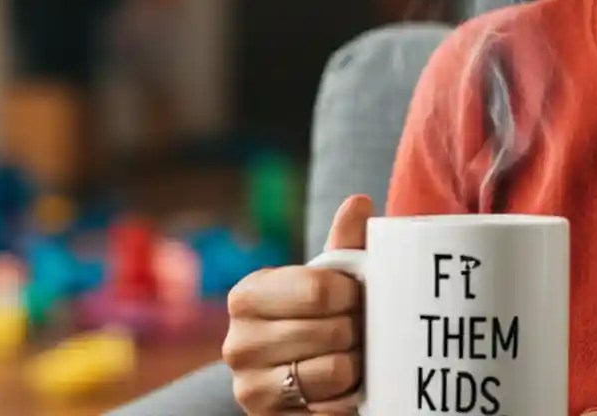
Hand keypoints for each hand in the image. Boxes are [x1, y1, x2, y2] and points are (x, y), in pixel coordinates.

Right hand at [224, 195, 373, 414]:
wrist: (298, 376)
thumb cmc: (320, 316)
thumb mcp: (330, 279)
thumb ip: (345, 243)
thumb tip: (360, 201)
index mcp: (247, 295)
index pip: (319, 289)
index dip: (352, 294)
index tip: (357, 296)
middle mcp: (237, 343)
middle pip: (331, 331)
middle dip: (357, 331)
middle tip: (356, 330)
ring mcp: (248, 387)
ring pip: (334, 370)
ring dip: (355, 365)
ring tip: (350, 357)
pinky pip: (332, 408)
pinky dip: (347, 398)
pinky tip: (342, 389)